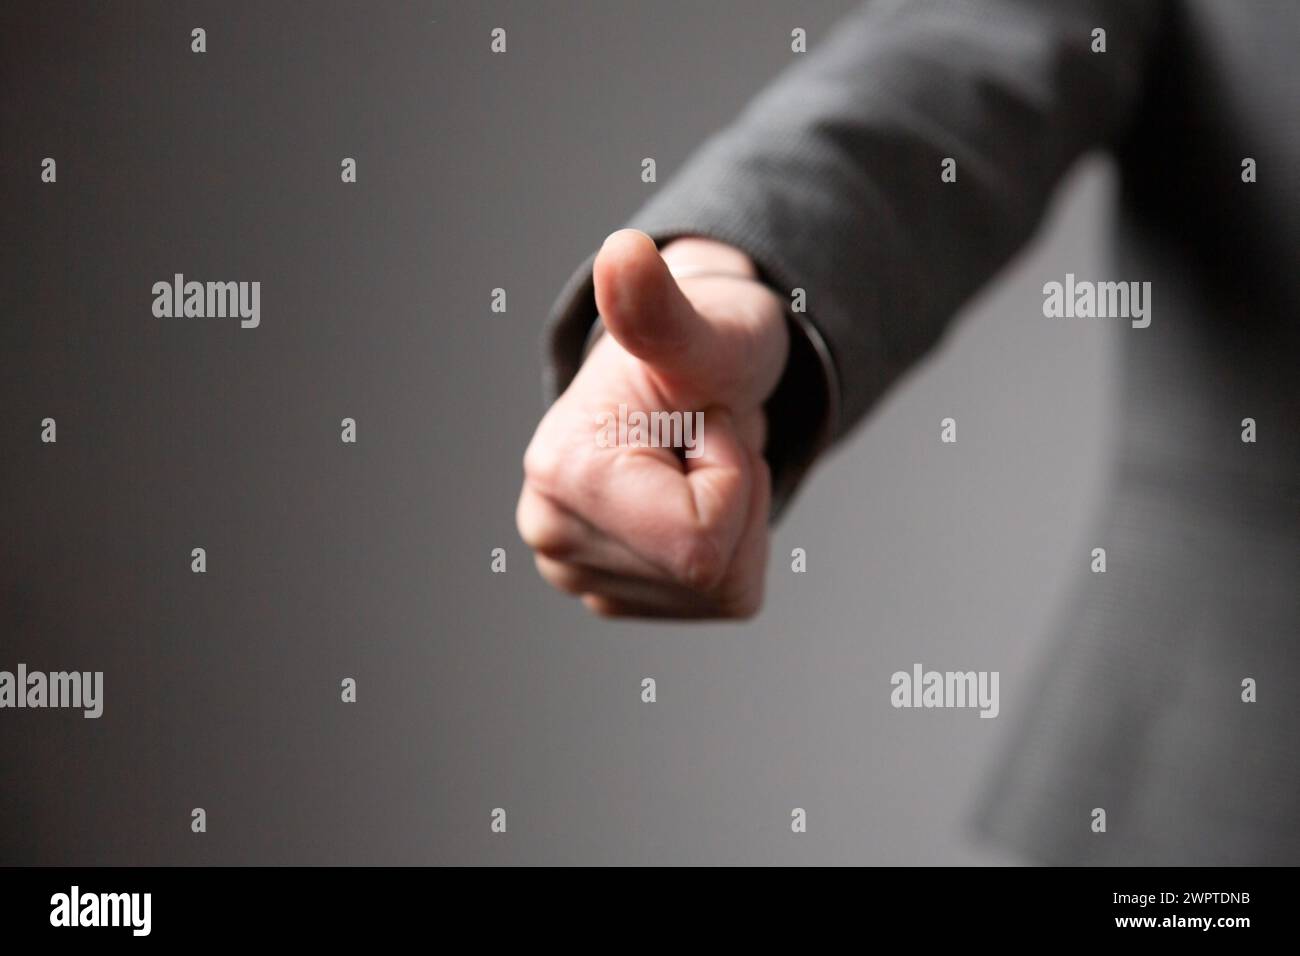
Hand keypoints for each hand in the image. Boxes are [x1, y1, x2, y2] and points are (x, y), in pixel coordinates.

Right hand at [516, 230, 788, 617]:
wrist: (692, 369)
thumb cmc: (701, 343)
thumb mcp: (698, 325)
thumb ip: (660, 307)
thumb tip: (623, 254)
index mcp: (561, 476)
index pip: (701, 540)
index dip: (731, 468)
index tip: (703, 420)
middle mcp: (553, 538)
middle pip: (708, 573)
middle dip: (736, 495)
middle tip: (704, 439)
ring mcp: (581, 576)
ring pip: (719, 588)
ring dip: (738, 518)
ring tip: (699, 460)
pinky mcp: (617, 596)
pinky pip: (721, 596)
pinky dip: (734, 545)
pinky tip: (696, 495)